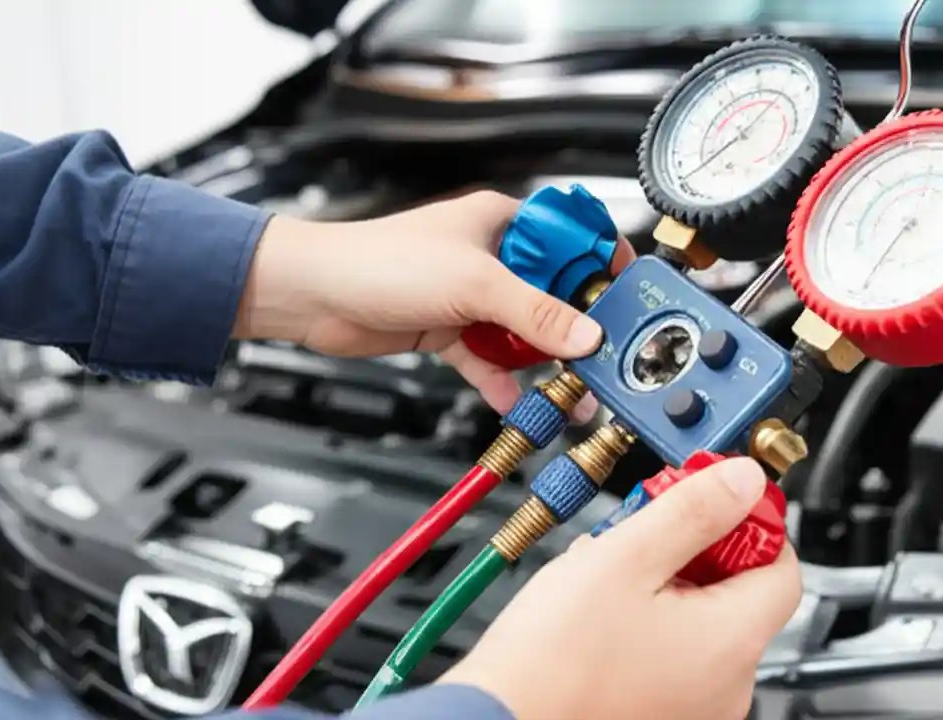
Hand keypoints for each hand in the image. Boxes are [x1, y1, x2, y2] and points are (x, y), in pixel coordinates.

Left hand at [233, 190, 633, 414]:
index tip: (629, 300)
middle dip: (578, 330)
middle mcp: (491, 257)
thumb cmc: (378, 262)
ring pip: (523, 332)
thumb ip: (535, 312)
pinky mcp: (450, 330)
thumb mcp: (474, 285)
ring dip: (545, 364)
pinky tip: (521, 406)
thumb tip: (586, 335)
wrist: (313, 295)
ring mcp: (470, 296)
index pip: (571, 239)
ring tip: (574, 396)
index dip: (603, 268)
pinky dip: (504, 382)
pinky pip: (489, 359)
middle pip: (553, 294)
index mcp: (503, 223)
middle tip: (605, 361)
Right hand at [439, 458, 802, 719]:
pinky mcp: (662, 717)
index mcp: (732, 642)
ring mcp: (695, 708)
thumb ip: (692, 511)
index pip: (783, 565)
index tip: (712, 498)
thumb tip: (742, 479)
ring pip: (699, 622)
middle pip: (738, 592)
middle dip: (694, 548)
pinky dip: (647, 624)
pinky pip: (673, 655)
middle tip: (647, 527)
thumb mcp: (624, 558)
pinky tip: (600, 609)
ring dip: (663, 584)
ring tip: (608, 570)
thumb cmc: (553, 661)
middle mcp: (727, 685)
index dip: (751, 521)